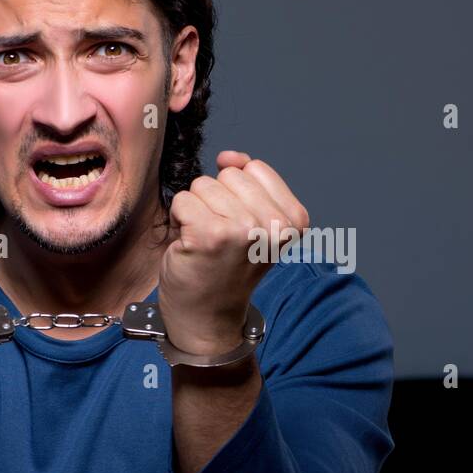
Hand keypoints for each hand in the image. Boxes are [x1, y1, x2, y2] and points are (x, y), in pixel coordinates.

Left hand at [159, 151, 308, 354]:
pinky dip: (179, 220)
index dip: (237, 193)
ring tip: (206, 243)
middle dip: (216, 201)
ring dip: (196, 212)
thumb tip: (230, 157)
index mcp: (294, 219)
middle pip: (228, 175)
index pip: (254, 169)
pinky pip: (182, 200)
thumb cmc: (226, 267)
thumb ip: (248, 180)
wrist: (207, 316)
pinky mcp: (210, 235)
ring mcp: (244, 230)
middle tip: (221, 238)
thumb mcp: (254, 220)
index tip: (239, 228)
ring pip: (203, 185)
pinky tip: (190, 246)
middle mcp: (274, 225)